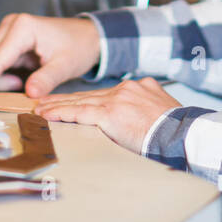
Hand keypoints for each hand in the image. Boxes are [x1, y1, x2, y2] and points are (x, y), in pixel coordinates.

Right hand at [0, 13, 100, 96]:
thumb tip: (30, 92)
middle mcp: (11, 27)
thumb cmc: (78, 46)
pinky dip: (0, 77)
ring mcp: (8, 35)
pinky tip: (17, 81)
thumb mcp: (65, 64)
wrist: (88, 37)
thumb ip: (47, 78)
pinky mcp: (9, 44)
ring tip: (17, 85)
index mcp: (23, 27)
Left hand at [33, 78, 181, 153]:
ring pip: (80, 101)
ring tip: (40, 109)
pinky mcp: (109, 112)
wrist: (182, 134)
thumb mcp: (163, 113)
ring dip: (57, 106)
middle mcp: (127, 88)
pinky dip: (61, 113)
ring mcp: (117, 98)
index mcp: (140, 87)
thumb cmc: (176, 131)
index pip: (105, 94)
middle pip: (89, 95)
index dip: (85, 98)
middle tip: (45, 102)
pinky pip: (79, 112)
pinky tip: (47, 114)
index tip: (71, 101)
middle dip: (65, 99)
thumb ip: (146, 110)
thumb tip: (138, 121)